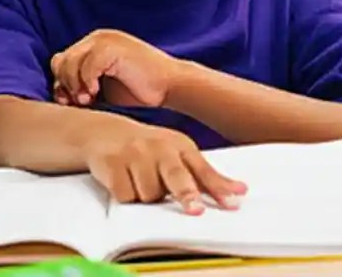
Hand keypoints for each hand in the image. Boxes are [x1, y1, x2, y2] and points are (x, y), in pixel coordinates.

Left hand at [50, 29, 183, 107]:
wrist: (170, 86)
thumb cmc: (139, 89)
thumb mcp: (102, 88)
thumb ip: (81, 86)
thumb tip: (59, 95)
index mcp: (93, 44)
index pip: (62, 61)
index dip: (61, 82)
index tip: (70, 102)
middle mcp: (96, 37)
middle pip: (61, 60)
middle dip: (65, 84)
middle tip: (81, 102)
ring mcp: (104, 40)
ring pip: (70, 62)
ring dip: (75, 85)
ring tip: (88, 100)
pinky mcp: (112, 48)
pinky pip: (86, 65)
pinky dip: (87, 82)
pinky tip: (97, 93)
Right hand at [85, 123, 246, 214]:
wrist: (102, 132)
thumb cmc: (146, 148)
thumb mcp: (177, 154)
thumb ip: (205, 175)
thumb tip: (240, 191)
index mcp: (179, 145)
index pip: (203, 170)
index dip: (217, 188)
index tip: (231, 202)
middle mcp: (158, 147)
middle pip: (176, 176)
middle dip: (186, 193)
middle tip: (195, 210)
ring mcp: (133, 153)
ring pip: (148, 195)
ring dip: (146, 197)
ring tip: (140, 183)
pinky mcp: (111, 163)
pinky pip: (125, 195)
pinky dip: (125, 197)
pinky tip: (123, 182)